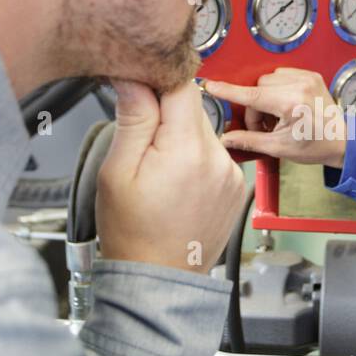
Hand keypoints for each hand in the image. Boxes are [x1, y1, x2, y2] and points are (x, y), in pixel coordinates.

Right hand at [95, 80, 247, 272]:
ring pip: (204, 132)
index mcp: (188, 150)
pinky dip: (197, 160)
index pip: (184, 85)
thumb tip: (135, 76)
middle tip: (142, 145)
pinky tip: (178, 185)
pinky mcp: (237, 187)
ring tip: (159, 172)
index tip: (141, 90)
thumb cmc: (133, 232)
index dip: (159, 81)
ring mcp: (231, 174)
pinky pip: (215, 156)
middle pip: (194, 108)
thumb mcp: (118, 170)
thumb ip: (133, 118)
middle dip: (167, 115)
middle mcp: (218, 159)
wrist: (158, 278)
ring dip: (182, 139)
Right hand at [204, 68, 346, 167]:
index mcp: (292, 104)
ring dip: (266, 97)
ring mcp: (307, 78)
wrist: (342, 140)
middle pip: (258, 88)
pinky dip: (278, 89)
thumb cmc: (315, 146)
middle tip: (264, 127)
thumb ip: (249, 140)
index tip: (211, 86)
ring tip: (277, 117)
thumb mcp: (279, 147)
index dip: (228, 92)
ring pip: (268, 80)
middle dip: (255, 108)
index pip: (252, 95)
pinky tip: (286, 106)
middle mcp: (300, 86)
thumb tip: (226, 139)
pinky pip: (282, 75)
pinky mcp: (311, 74)